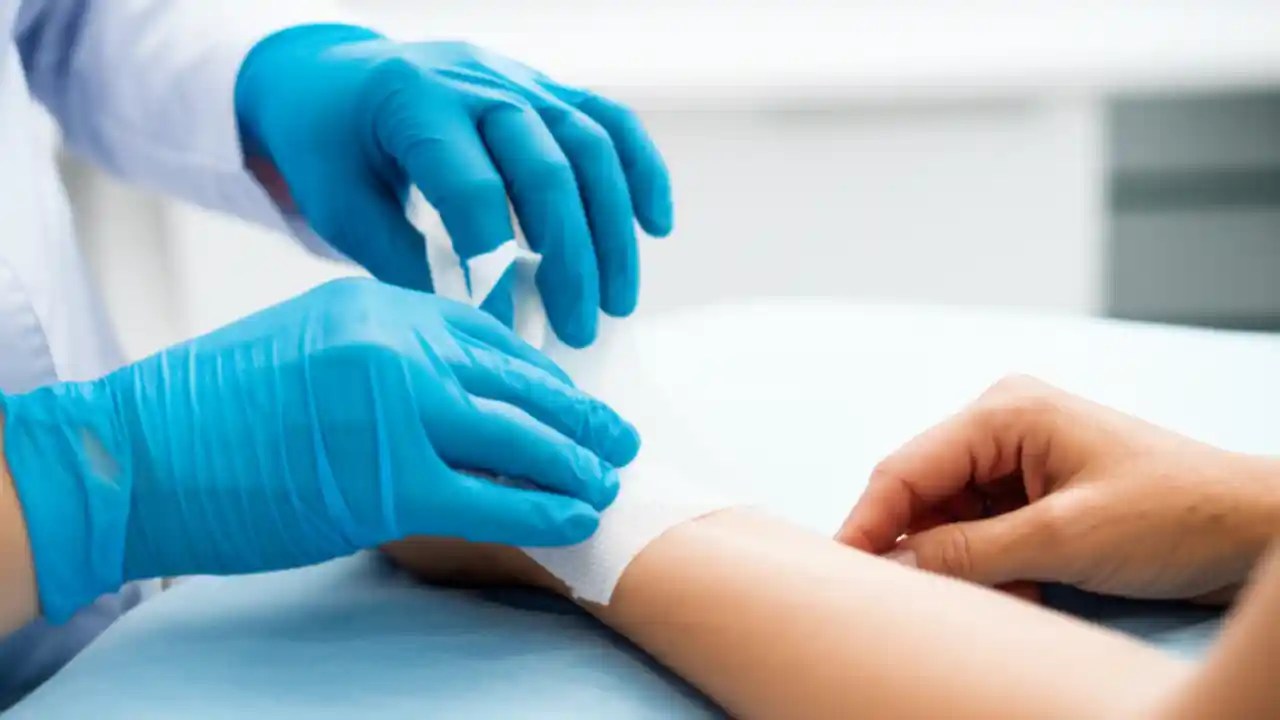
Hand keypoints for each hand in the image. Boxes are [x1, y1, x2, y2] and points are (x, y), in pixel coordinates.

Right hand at [1, 278, 637, 621]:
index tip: (568, 396)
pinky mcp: (391, 483)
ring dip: (575, 462)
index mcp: (377, 303)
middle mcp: (398, 344)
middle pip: (518, 379)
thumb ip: (383, 352)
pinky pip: (494, 499)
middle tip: (619, 435)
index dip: (537, 371)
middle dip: (578, 413)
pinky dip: (544, 510)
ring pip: (519, 436)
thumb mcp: (305, 341)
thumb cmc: (211, 408)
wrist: (133, 455)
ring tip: (608, 479)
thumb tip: (451, 388)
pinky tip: (577, 517)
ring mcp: (399, 410)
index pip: (486, 334)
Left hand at [235, 25, 673, 346]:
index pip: (471, 194)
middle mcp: (477, 81)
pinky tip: (655, 225)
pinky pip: (611, 122)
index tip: (507, 338)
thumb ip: (402, 260)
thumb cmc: (329, 146)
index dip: (493, 271)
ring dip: (613, 231)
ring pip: (591, 149)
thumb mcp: (342, 205)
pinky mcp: (548, 89)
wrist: (331, 76)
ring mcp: (521, 79)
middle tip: (578, 331)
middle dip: (570, 261)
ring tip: (618, 302)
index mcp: (413, 104)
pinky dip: (641, 171)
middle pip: (545, 171)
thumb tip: (472, 331)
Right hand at [836, 375, 1279, 602]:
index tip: (841, 571)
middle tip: (925, 600)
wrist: (1253, 527)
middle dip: (926, 548)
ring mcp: (1018, 454)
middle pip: (924, 493)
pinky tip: (1027, 586)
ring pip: (951, 518)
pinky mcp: (1033, 486)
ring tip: (1012, 591)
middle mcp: (1002, 424)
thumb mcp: (1064, 539)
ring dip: (966, 563)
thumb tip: (896, 566)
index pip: (907, 469)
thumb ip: (970, 552)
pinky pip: (982, 528)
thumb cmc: (1176, 514)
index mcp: (1004, 412)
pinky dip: (992, 564)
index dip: (868, 523)